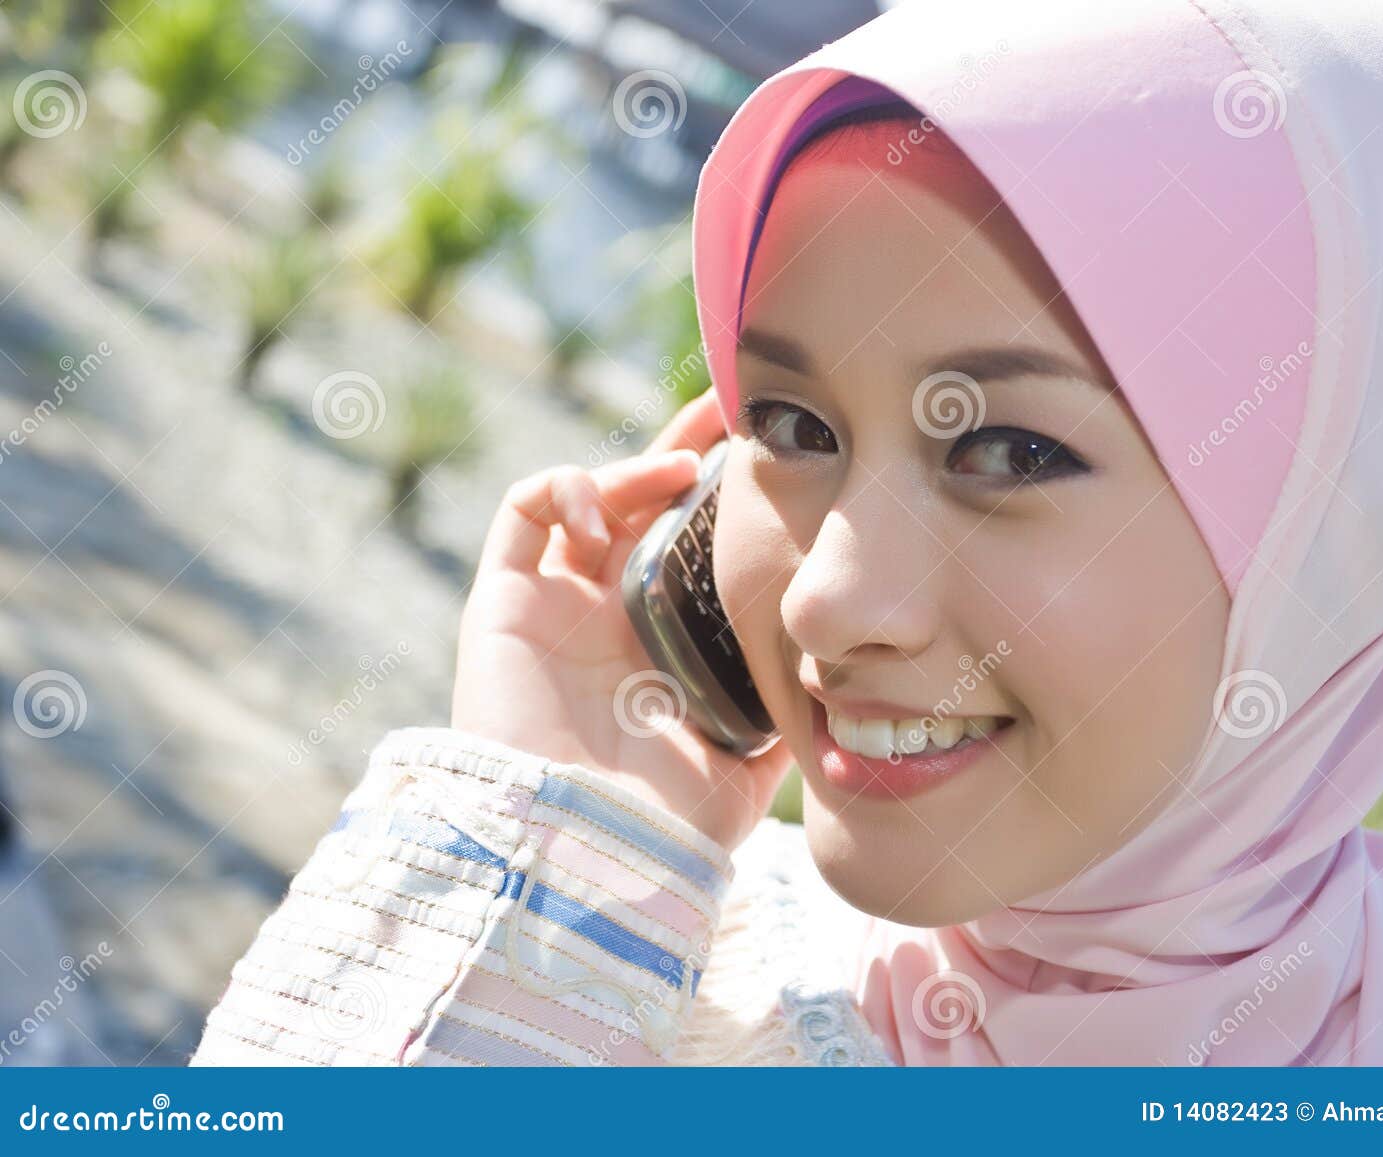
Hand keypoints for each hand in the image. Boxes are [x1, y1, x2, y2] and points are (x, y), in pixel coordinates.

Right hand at [451, 390, 794, 852]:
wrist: (591, 860)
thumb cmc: (665, 826)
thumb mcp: (746, 764)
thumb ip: (784, 721)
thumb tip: (845, 695)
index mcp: (659, 648)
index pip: (688, 551)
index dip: (717, 500)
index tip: (765, 453)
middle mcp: (605, 622)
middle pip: (638, 512)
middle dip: (679, 453)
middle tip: (725, 411)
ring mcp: (553, 611)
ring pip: (581, 502)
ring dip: (626, 473)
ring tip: (673, 476)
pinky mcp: (504, 606)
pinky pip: (522, 518)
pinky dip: (562, 491)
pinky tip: (607, 519)